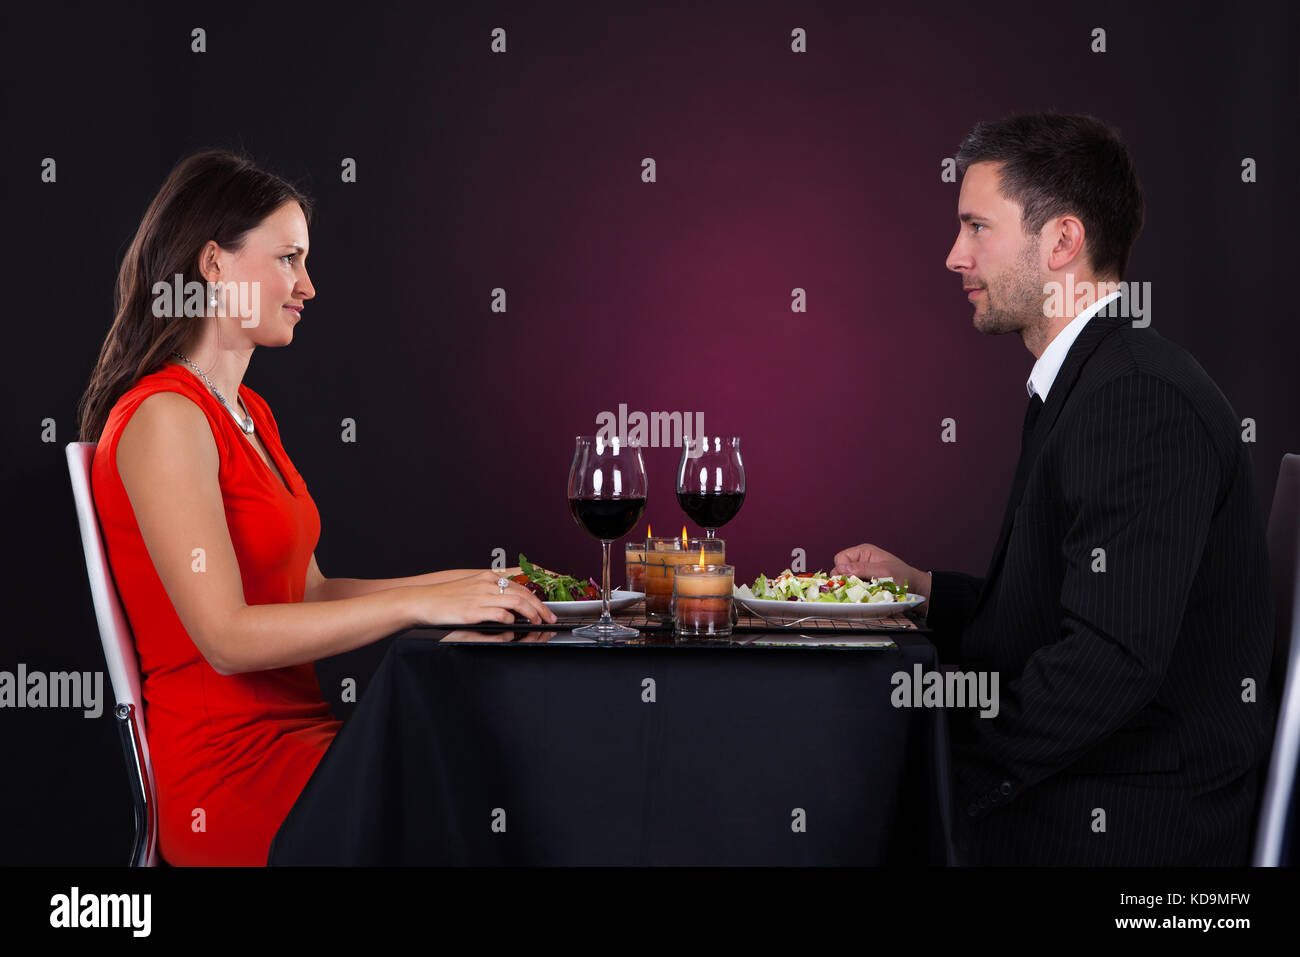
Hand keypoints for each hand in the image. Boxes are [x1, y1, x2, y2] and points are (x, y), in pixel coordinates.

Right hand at [410, 571, 557, 625]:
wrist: (423, 600)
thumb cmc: (445, 598)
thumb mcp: (471, 587)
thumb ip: (489, 591)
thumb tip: (507, 603)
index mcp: (487, 577)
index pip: (520, 584)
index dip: (537, 596)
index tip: (546, 606)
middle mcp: (487, 584)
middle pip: (523, 593)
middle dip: (540, 607)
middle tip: (549, 618)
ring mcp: (481, 596)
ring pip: (517, 602)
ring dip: (531, 613)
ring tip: (538, 623)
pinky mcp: (474, 610)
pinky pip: (501, 614)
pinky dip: (511, 620)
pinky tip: (514, 625)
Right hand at [832, 543, 930, 605]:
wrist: (915, 588)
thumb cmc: (902, 576)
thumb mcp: (883, 571)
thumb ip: (862, 569)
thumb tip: (840, 568)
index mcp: (863, 552)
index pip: (840, 558)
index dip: (842, 569)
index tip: (849, 579)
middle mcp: (860, 560)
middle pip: (840, 569)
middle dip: (846, 579)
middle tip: (858, 586)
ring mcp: (861, 572)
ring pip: (845, 579)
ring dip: (852, 586)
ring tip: (864, 590)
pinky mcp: (864, 582)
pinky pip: (853, 587)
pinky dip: (856, 591)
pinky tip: (864, 594)